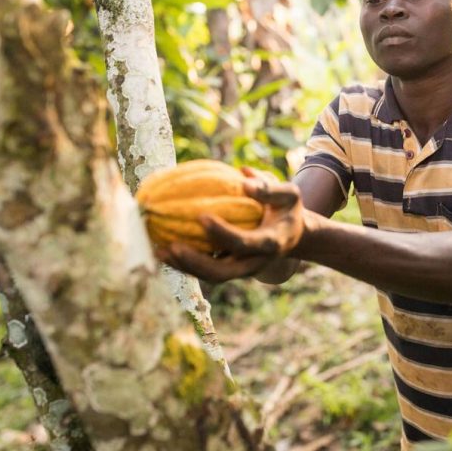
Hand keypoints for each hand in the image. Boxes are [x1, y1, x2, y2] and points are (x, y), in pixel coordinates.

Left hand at [164, 167, 305, 282]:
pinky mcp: (229, 268)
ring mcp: (240, 270)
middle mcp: (254, 263)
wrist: (292, 235)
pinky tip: (162, 247)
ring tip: (158, 250)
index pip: (243, 243)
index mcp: (270, 244)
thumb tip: (242, 174)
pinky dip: (184, 261)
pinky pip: (204, 269)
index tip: (201, 215)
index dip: (222, 233)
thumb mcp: (290, 194)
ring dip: (183, 266)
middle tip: (171, 246)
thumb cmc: (287, 209)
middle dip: (195, 263)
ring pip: (209, 276)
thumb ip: (269, 187)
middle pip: (222, 273)